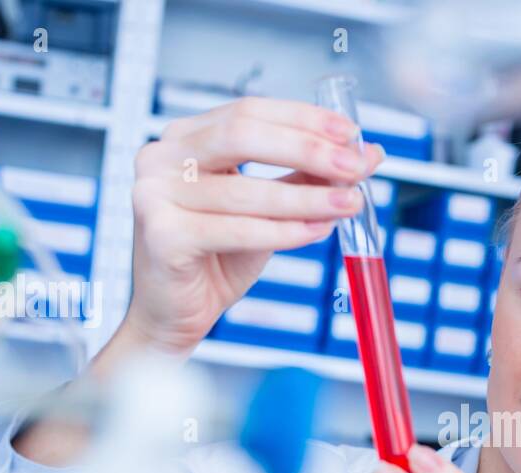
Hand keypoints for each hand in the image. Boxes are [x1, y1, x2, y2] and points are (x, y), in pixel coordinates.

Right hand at [122, 96, 384, 355]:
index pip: (250, 111)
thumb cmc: (217, 257)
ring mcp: (155, 193)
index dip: (303, 119)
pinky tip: (316, 230)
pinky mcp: (162, 235)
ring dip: (305, 197)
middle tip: (354, 167)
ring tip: (347, 204)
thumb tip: (365, 154)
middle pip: (243, 134)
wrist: (178, 313)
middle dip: (307, 150)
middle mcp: (162, 156)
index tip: (350, 133)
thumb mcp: (270, 209)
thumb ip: (308, 178)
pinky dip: (282, 232)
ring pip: (244, 190)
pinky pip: (235, 230)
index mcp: (186, 137)